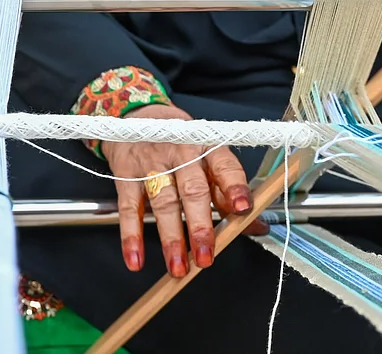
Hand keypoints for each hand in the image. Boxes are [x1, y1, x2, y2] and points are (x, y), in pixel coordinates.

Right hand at [101, 104, 251, 277]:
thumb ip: (226, 190)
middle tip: (206, 256)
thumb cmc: (180, 141)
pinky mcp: (126, 175)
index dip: (234, 186)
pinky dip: (131, 236)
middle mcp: (180, 152)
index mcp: (206, 145)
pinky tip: (135, 259)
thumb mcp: (206, 154)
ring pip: (163, 202)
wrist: (137, 114)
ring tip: (178, 267)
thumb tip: (254, 224)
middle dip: (200, 225)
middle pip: (192, 190)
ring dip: (171, 237)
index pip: (224, 165)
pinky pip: (129, 208)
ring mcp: (152, 163)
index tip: (243, 208)